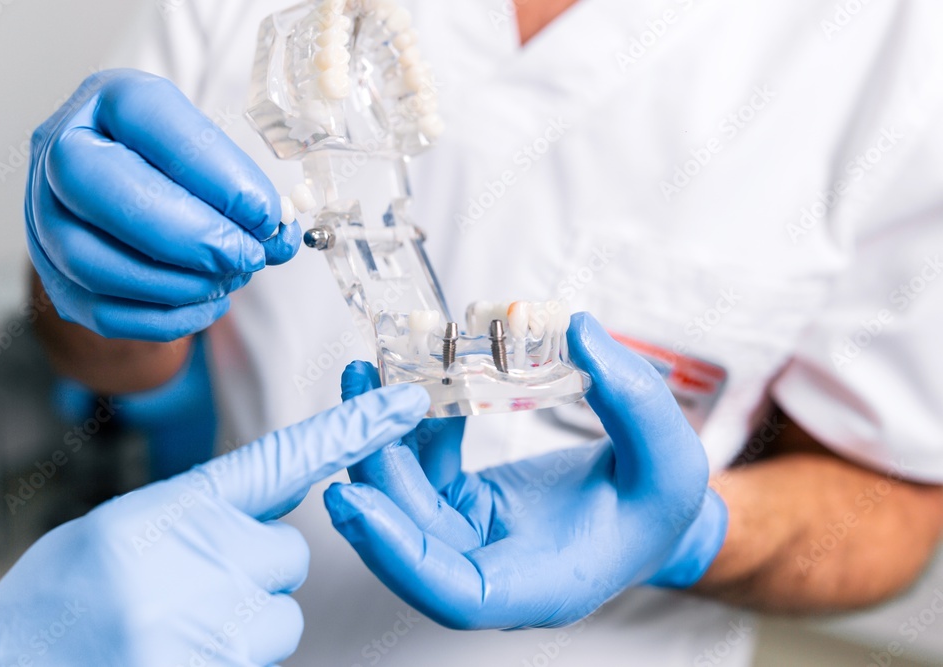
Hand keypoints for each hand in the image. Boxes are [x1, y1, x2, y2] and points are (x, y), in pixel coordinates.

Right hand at [0, 384, 428, 664]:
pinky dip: (226, 658)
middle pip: (291, 555)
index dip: (351, 429)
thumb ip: (198, 514)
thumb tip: (257, 512)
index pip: (284, 458)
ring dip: (245, 625)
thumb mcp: (121, 530)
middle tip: (192, 592)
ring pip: (282, 616)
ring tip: (177, 631)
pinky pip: (260, 658)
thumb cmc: (57, 603)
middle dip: (256, 573)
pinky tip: (174, 653)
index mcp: (178, 507)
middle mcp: (205, 557)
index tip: (402, 406)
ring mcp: (214, 620)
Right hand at [26, 69, 300, 341]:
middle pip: (101, 190)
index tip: (264, 212)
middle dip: (189, 235)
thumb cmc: (179, 167)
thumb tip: (277, 236)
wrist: (131, 193)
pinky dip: (166, 317)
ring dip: (178, 283)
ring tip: (229, 279)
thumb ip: (245, 192)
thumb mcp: (213, 154)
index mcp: (108, 101)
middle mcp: (60, 152)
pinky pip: (102, 312)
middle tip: (246, 255)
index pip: (148, 118)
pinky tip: (208, 303)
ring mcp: (44, 218)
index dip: (214, 172)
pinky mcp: (53, 277)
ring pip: (93, 263)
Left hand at [324, 313, 727, 629]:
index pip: (454, 593)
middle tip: (355, 402)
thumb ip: (634, 398)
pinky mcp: (462, 506)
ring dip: (380, 440)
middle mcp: (493, 570)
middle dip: (372, 472)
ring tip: (368, 374)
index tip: (355, 499)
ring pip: (403, 500)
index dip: (398, 553)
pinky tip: (411, 384)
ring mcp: (472, 539)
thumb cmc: (658, 503)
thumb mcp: (669, 457)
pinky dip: (411, 429)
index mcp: (539, 585)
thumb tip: (578, 331)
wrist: (647, 509)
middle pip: (410, 539)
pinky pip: (421, 471)